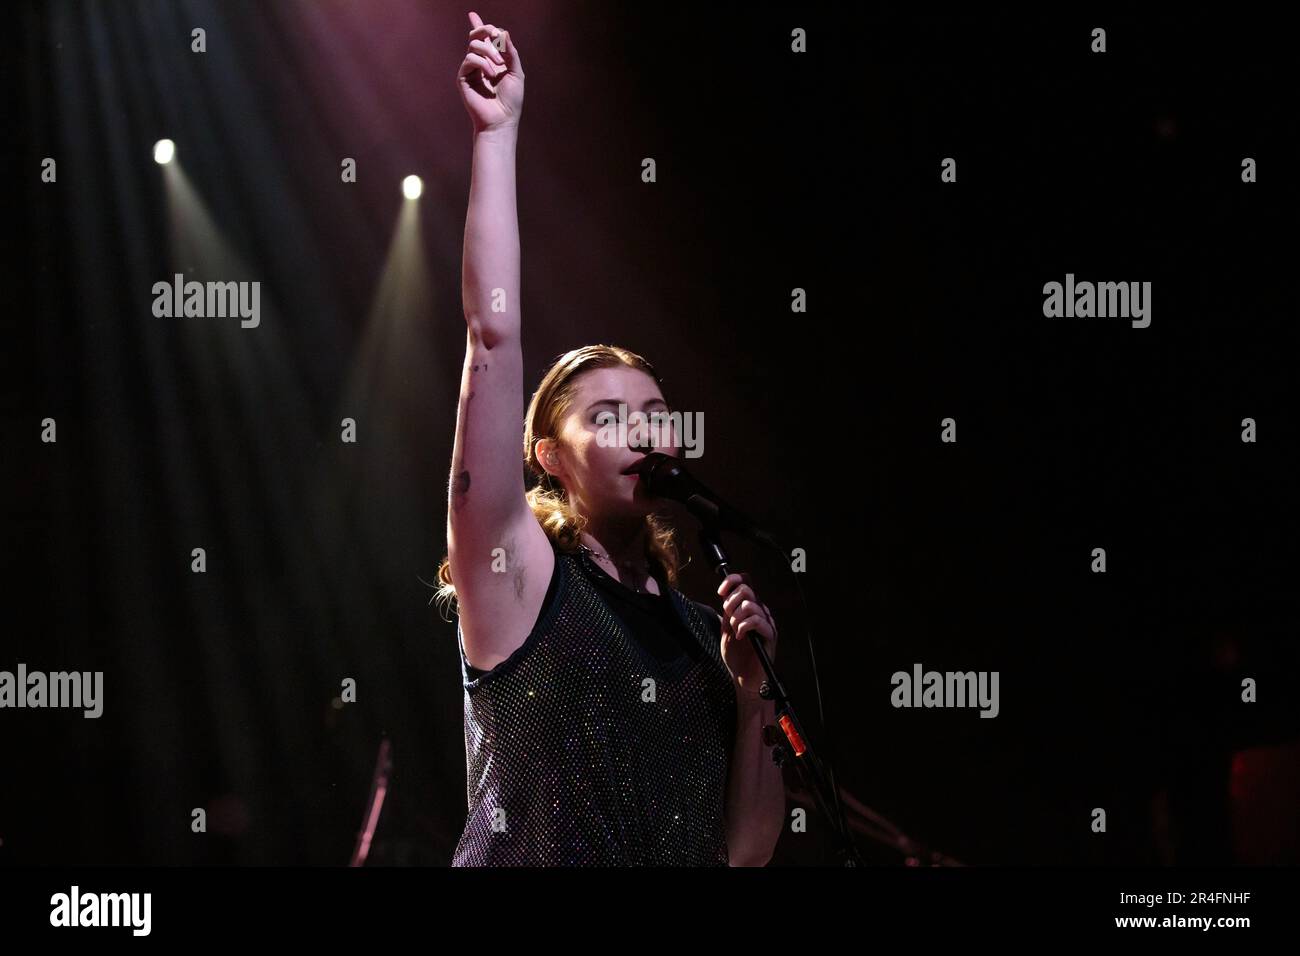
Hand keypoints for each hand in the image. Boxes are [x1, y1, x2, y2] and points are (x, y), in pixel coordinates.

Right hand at [456, 11, 524, 133]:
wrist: (502, 120)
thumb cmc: (511, 100)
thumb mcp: (516, 73)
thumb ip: (511, 53)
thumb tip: (504, 32)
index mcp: (493, 61)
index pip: (485, 39)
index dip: (484, 27)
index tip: (486, 24)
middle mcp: (480, 63)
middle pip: (476, 36)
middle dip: (485, 30)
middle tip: (495, 35)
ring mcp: (471, 70)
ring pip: (473, 45)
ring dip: (489, 51)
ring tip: (499, 65)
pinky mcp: (463, 78)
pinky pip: (470, 60)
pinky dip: (482, 63)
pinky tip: (491, 74)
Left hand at [717, 572, 777, 700]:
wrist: (743, 678)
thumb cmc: (736, 656)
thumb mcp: (726, 629)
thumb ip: (727, 612)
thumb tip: (725, 594)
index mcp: (750, 608)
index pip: (746, 582)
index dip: (732, 581)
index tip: (720, 591)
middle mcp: (760, 612)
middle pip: (747, 590)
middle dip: (731, 602)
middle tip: (727, 616)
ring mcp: (766, 623)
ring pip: (751, 605)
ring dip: (736, 617)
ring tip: (734, 630)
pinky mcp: (770, 635)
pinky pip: (757, 621)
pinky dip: (744, 626)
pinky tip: (740, 636)